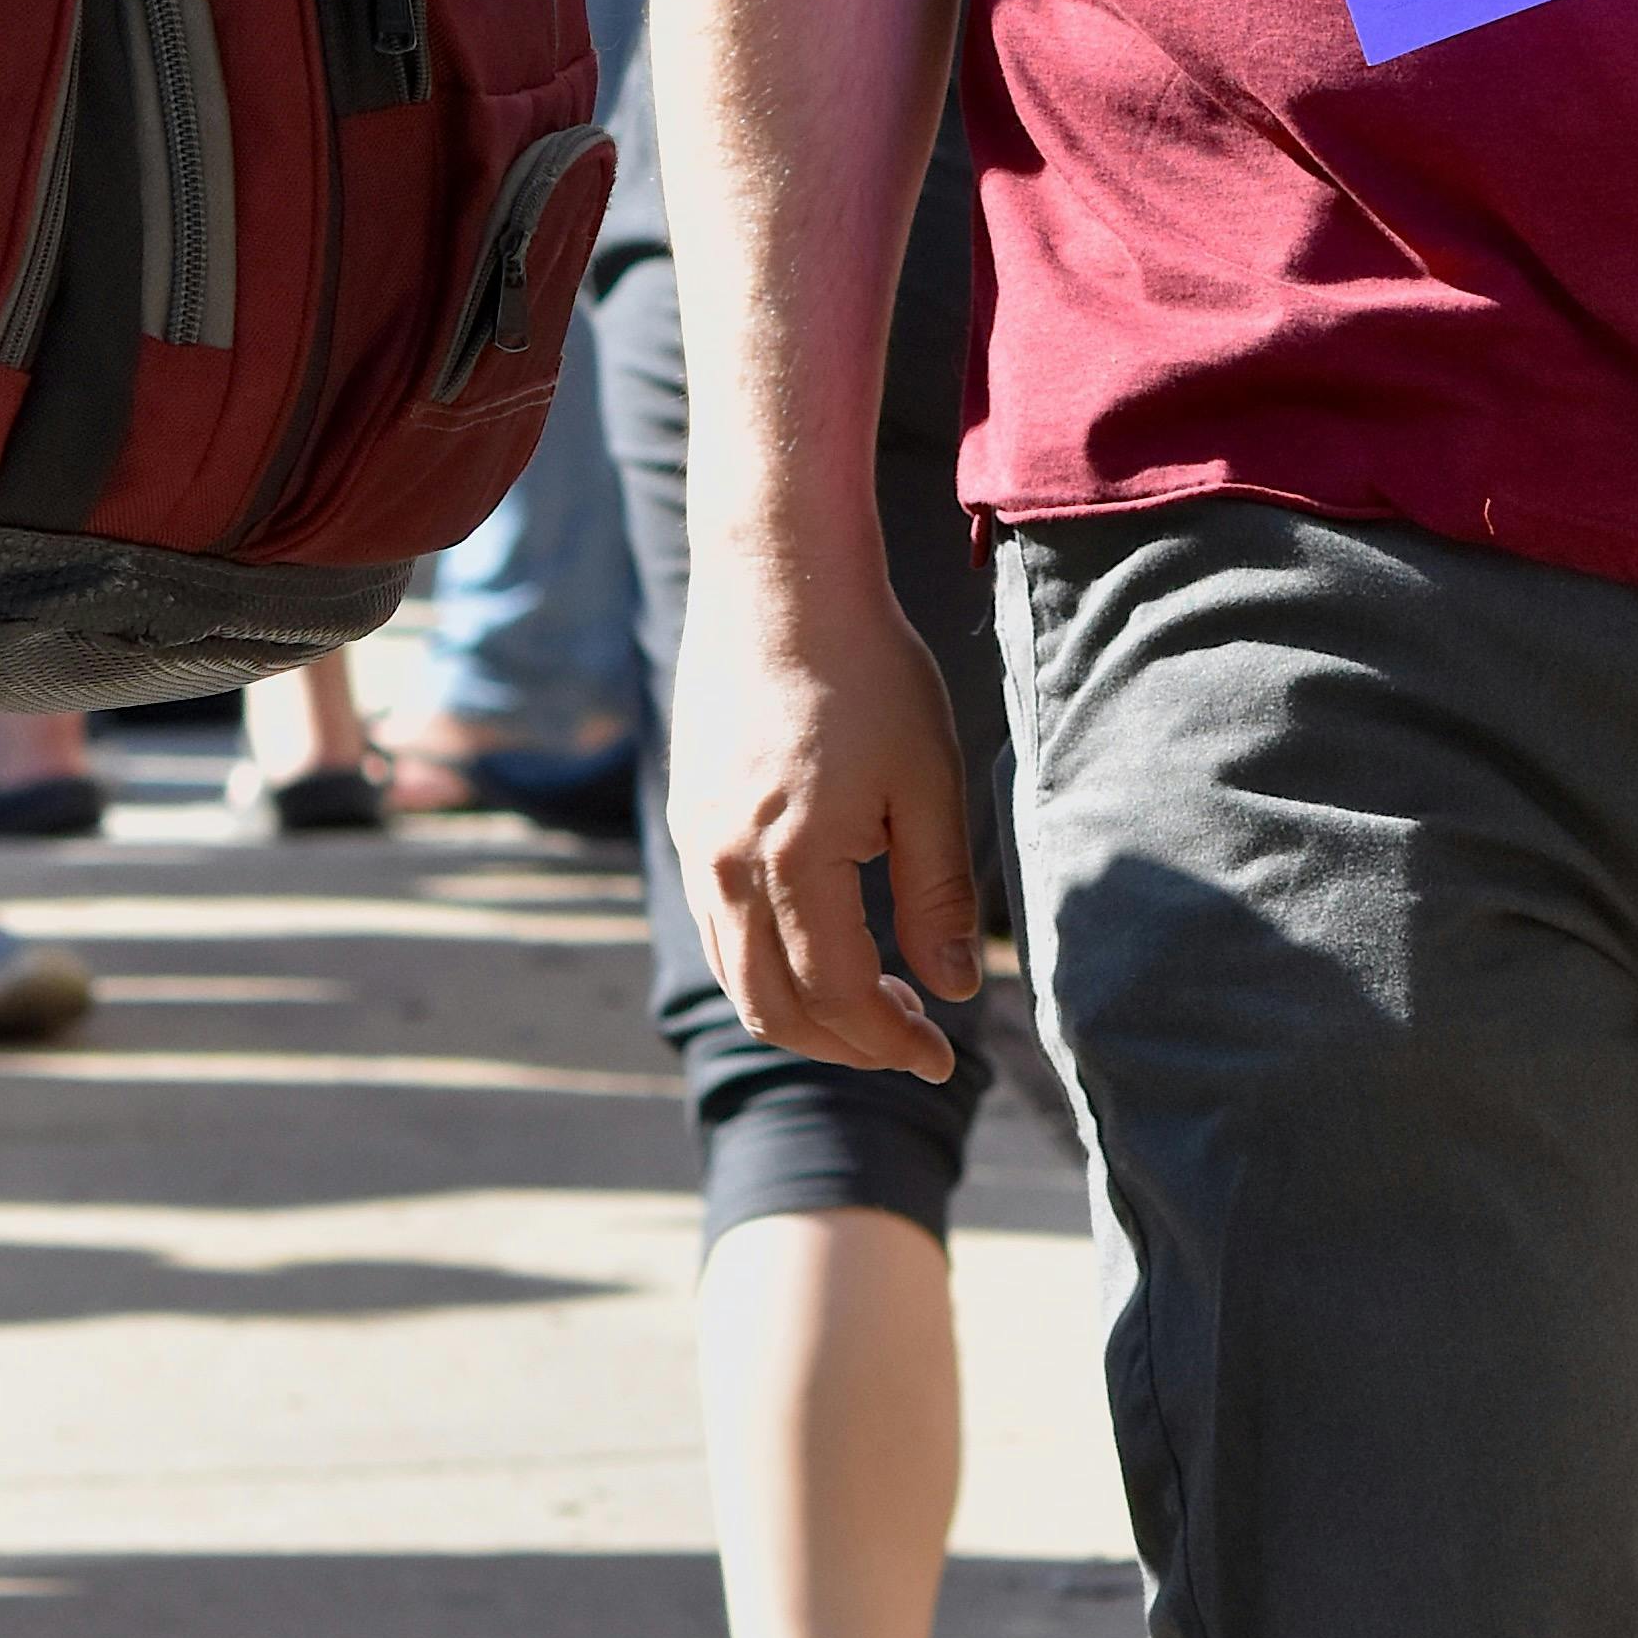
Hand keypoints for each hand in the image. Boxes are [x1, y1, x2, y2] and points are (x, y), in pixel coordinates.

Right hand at [668, 545, 981, 1076]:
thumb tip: (952, 991)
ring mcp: (693, 844)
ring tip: (873, 998)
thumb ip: (938, 894)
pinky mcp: (684, 821)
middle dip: (845, 1044)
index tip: (941, 1054)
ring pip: (734, 975)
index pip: (840, 997)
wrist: (778, 582)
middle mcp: (725, 866)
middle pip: (772, 1008)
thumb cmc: (868, 673)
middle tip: (910, 1037)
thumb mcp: (928, 780)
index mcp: (793, 860)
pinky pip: (715, 927)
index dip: (892, 1040)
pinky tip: (819, 940)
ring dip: (801, 1011)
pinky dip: (763, 964)